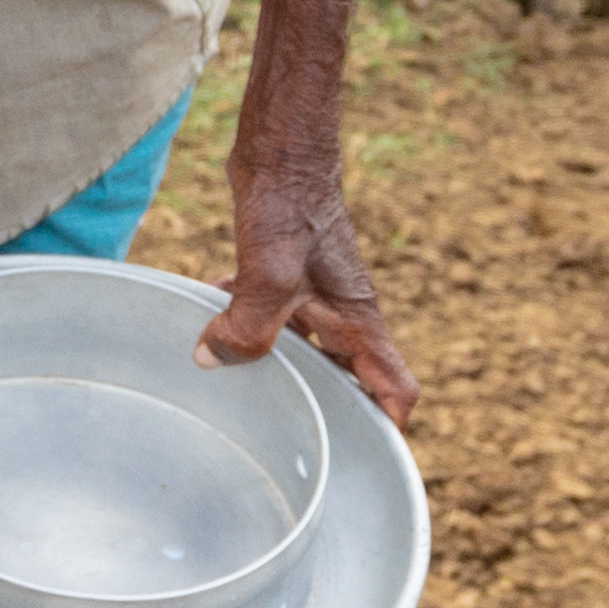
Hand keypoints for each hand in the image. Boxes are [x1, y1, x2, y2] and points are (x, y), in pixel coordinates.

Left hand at [199, 156, 415, 423]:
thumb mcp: (269, 270)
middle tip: (288, 440)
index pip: (395, 388)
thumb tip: (213, 360)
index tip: (361, 459)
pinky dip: (251, 328)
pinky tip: (213, 322)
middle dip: (325, 410)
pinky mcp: (289, 277)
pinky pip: (277, 319)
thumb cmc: (290, 201)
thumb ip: (249, 323)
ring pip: (307, 350)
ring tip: (240, 389)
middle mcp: (344, 313)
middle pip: (350, 379)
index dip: (386, 428)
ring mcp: (317, 295)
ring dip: (279, 367)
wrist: (281, 148)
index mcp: (357, 320)